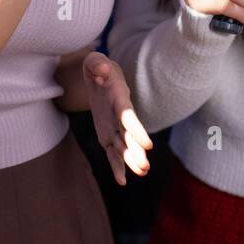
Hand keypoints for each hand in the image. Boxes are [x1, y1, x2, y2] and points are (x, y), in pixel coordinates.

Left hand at [83, 51, 151, 185]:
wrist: (98, 75)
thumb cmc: (97, 67)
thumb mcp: (95, 61)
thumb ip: (98, 64)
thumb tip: (101, 72)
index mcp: (119, 99)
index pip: (128, 117)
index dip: (137, 130)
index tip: (148, 145)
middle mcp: (120, 116)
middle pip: (129, 136)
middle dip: (136, 151)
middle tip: (145, 167)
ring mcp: (115, 127)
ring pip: (124, 147)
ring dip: (131, 160)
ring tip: (142, 173)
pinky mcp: (107, 135)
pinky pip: (112, 153)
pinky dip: (117, 166)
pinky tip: (122, 181)